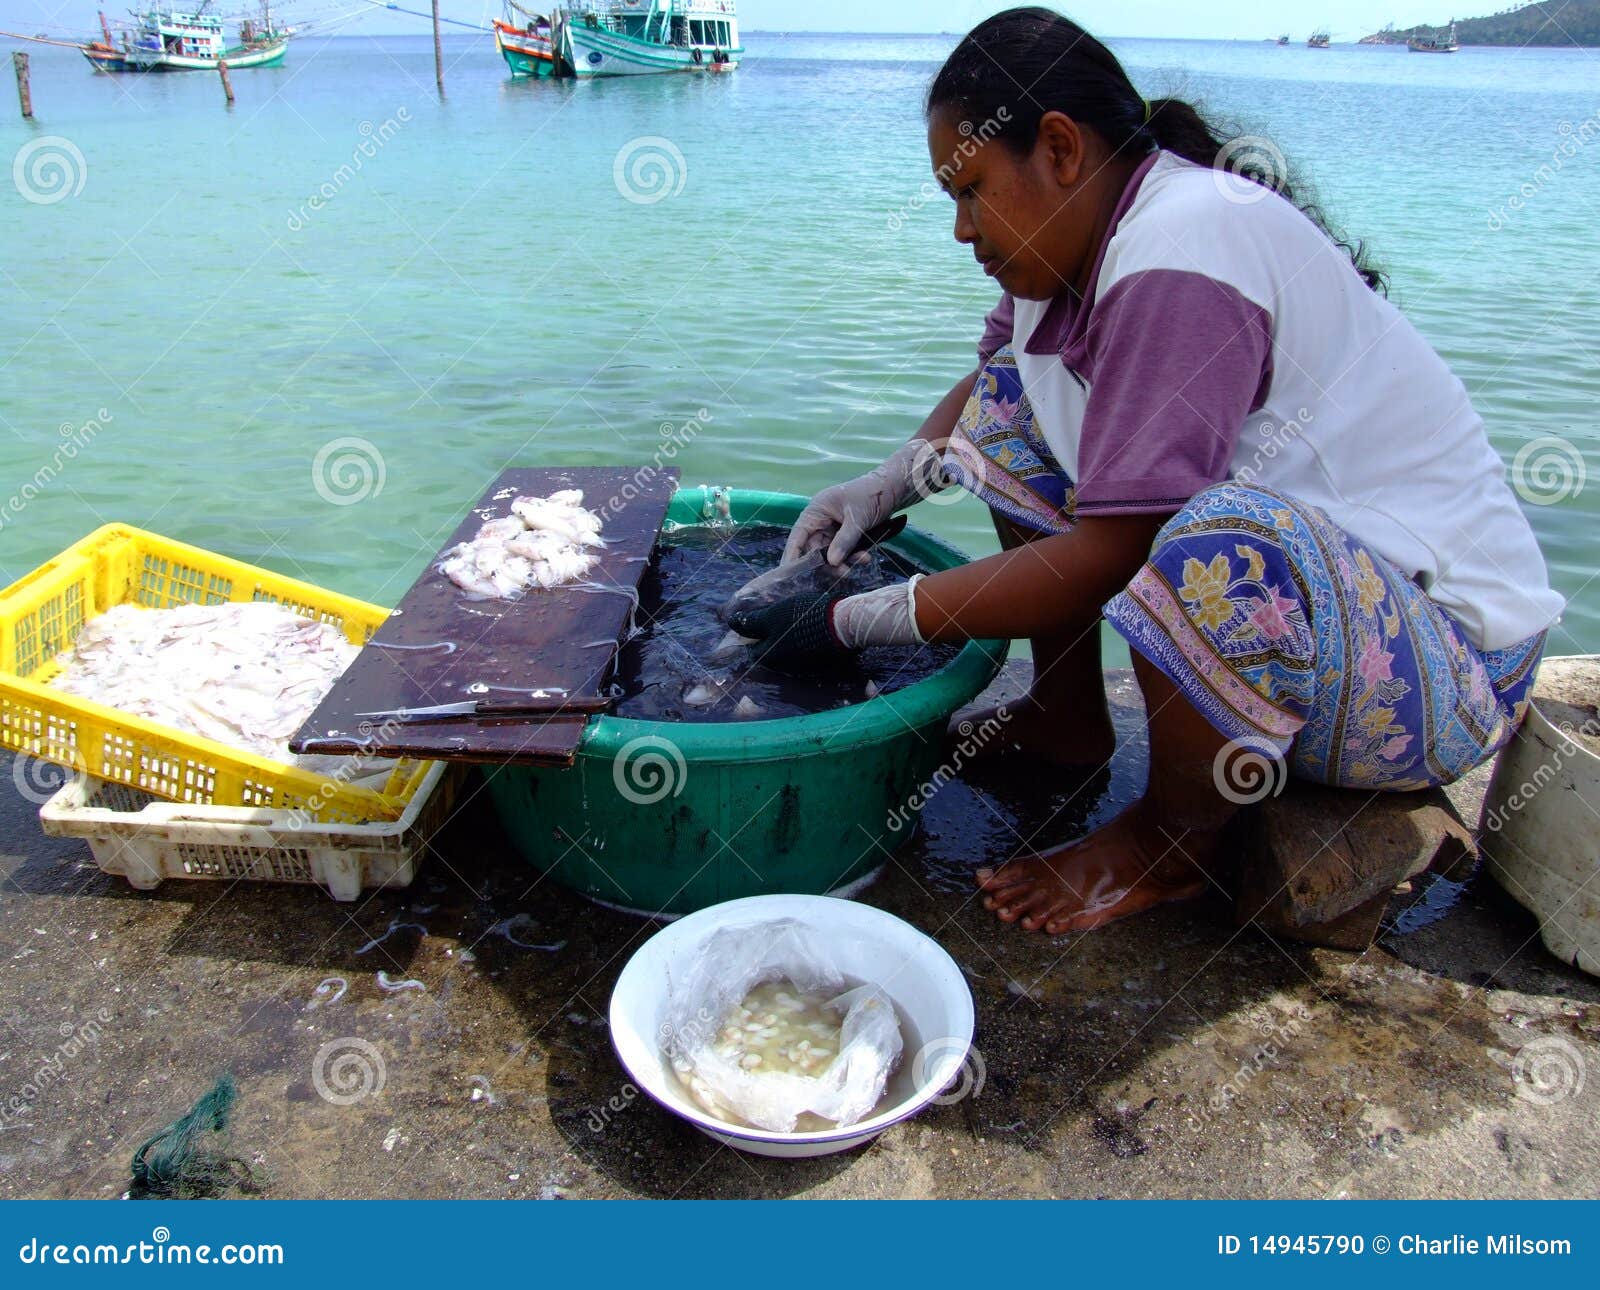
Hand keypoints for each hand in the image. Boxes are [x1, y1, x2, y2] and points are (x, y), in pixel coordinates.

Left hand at [727, 591, 849, 673]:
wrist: (843, 626)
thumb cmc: (804, 617)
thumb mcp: (774, 615)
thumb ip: (752, 622)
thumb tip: (731, 622)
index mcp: (769, 656)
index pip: (751, 650)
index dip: (750, 637)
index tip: (754, 624)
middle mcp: (783, 667)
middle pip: (768, 654)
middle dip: (767, 641)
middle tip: (773, 623)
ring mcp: (801, 668)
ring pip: (785, 655)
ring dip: (784, 644)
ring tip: (790, 626)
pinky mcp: (817, 665)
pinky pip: (801, 656)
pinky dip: (800, 646)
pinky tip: (806, 632)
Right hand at [784, 440, 949, 565]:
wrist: (892, 489)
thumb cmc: (871, 496)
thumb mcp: (857, 519)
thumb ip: (844, 541)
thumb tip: (832, 562)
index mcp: (816, 511)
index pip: (798, 536)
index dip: (793, 554)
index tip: (790, 573)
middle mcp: (821, 521)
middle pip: (814, 549)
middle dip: (827, 563)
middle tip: (843, 572)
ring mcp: (833, 529)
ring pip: (830, 553)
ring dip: (844, 561)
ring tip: (862, 561)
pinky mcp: (845, 535)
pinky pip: (843, 551)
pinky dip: (852, 556)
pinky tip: (865, 557)